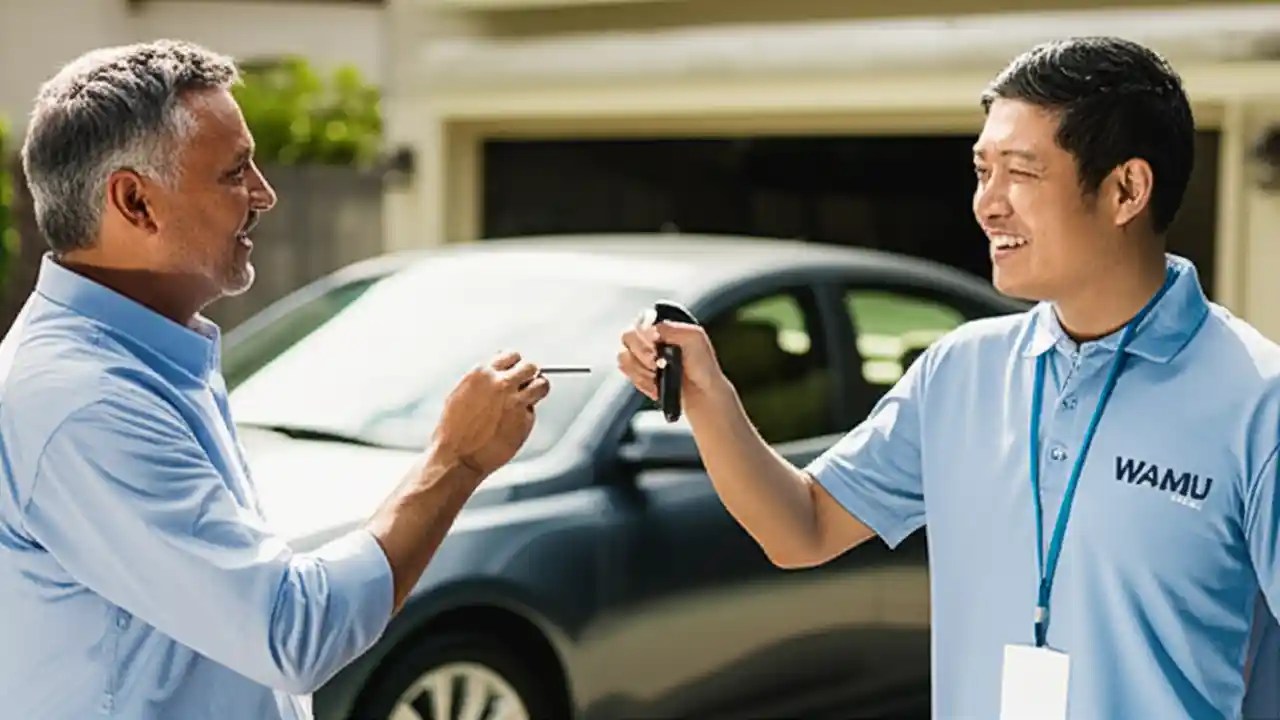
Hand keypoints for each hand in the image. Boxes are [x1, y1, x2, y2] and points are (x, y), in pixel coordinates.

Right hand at [431, 350, 550, 474]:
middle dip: (528, 375)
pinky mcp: (525, 419)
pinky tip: (514, 423)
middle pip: (529, 367)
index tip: (515, 371)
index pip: (510, 356)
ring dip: (537, 389)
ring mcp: (515, 401)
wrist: (457, 456)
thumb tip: (496, 376)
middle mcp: (501, 383)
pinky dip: (527, 414)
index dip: (514, 365)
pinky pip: (533, 410)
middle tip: (524, 385)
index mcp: (482, 374)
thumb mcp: (461, 394)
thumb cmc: (454, 430)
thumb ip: (482, 382)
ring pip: (541, 384)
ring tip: (529, 399)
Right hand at [617, 310, 726, 402]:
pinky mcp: (637, 372)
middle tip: (656, 364)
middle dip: (641, 352)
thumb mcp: (695, 339)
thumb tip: (652, 329)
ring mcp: (640, 355)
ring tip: (658, 375)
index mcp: (663, 325)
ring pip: (623, 356)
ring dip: (641, 369)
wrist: (702, 393)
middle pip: (627, 336)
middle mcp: (648, 337)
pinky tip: (654, 385)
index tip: (655, 344)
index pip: (641, 320)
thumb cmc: (702, 365)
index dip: (644, 333)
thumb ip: (672, 328)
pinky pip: (625, 372)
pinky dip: (640, 380)